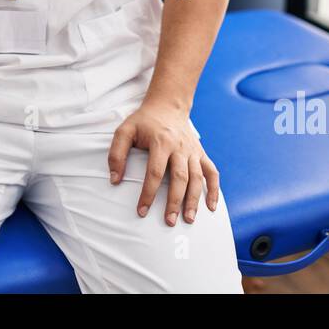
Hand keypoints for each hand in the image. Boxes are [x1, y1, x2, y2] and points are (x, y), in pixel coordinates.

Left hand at [108, 100, 220, 225]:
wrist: (168, 106)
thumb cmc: (144, 121)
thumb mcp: (125, 131)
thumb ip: (117, 154)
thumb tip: (114, 180)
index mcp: (161, 142)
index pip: (154, 172)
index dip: (148, 193)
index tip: (142, 211)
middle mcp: (180, 147)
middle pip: (179, 178)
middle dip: (174, 201)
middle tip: (169, 222)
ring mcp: (193, 151)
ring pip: (197, 178)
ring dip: (194, 200)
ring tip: (189, 219)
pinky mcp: (201, 153)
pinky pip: (212, 172)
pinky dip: (214, 190)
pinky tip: (211, 207)